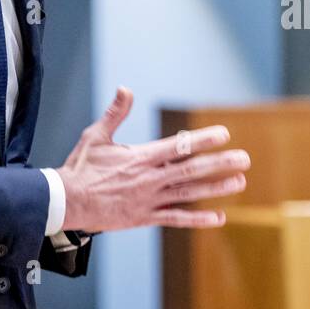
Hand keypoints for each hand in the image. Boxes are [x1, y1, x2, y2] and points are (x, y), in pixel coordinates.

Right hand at [56, 86, 249, 233]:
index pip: (178, 146)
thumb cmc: (80, 168)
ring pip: (189, 193)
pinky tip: (219, 218)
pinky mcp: (145, 217)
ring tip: (239, 182)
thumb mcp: (96, 136)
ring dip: (216, 188)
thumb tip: (124, 89)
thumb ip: (115, 114)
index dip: (202, 140)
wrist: (65, 203)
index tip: (223, 134)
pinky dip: (198, 219)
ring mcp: (149, 200)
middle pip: (191, 170)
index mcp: (141, 157)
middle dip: (219, 164)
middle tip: (244, 159)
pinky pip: (176, 218)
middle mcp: (150, 179)